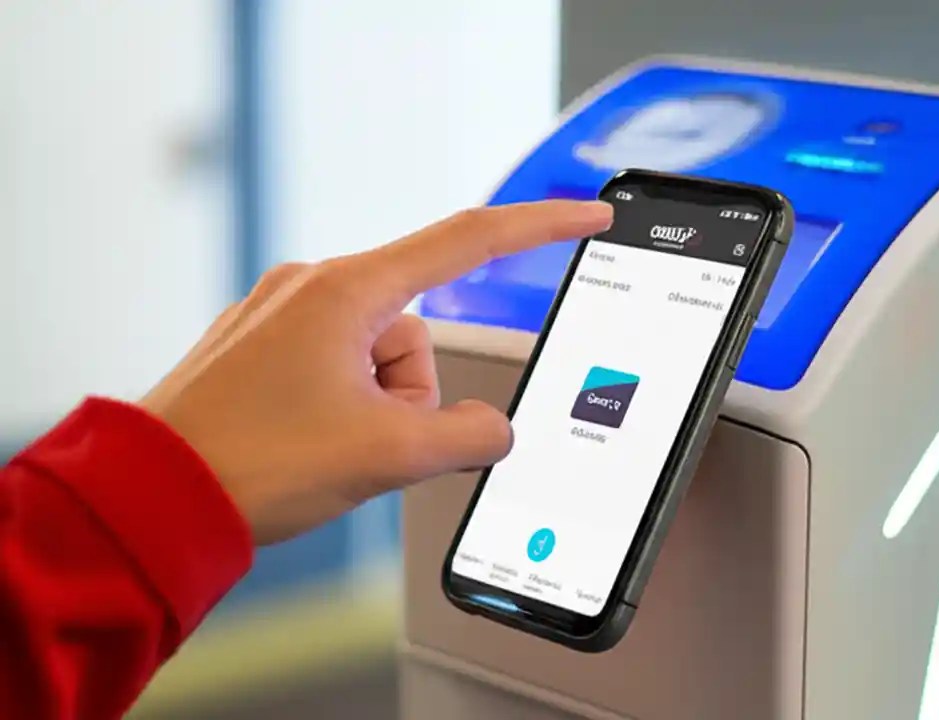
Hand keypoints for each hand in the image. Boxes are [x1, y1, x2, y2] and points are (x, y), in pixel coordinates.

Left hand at [139, 200, 613, 544]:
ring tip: (324, 449)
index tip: (587, 215)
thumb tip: (491, 429)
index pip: (468, 242)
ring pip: (379, 362)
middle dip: (412, 398)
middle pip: (418, 335)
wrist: (153, 496)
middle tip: (365, 444)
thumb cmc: (250, 463)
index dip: (541, 227)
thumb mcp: (386, 456)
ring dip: (375, 412)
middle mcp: (312, 287)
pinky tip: (304, 445)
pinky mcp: (263, 348)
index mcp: (348, 290)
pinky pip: (338, 370)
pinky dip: (342, 411)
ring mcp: (282, 317)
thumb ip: (468, 437)